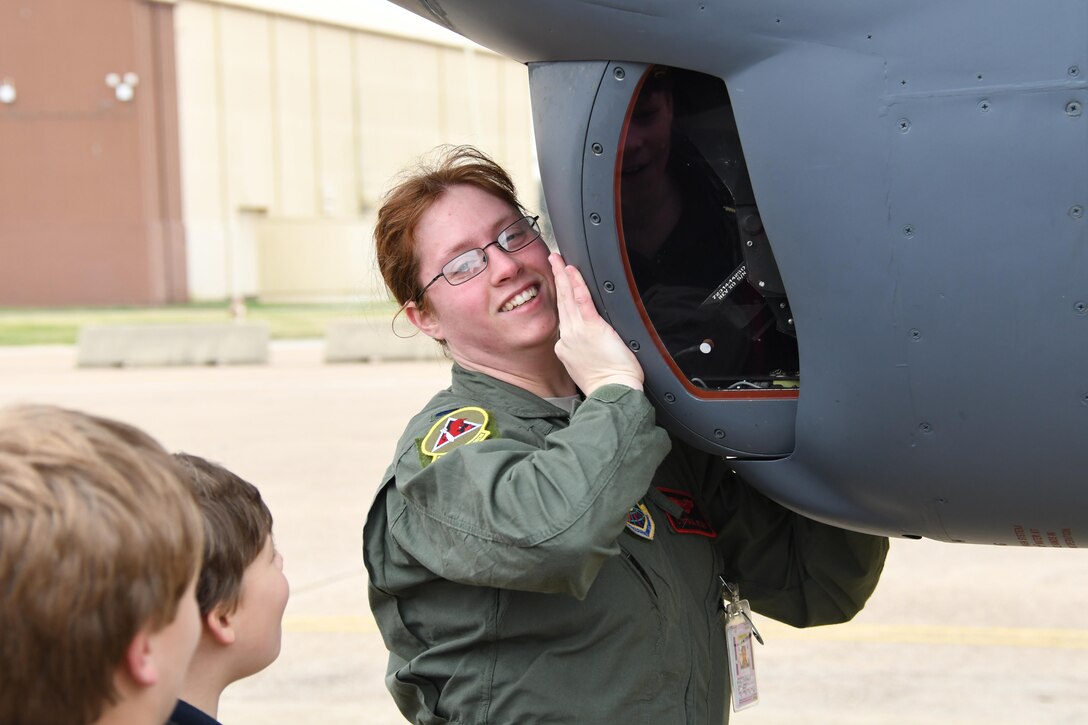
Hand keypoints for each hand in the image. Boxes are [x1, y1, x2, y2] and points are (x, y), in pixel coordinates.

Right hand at [549, 253, 644, 392]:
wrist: (612, 392)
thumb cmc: (605, 384)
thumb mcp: (586, 367)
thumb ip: (584, 350)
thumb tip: (591, 342)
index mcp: (566, 346)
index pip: (564, 317)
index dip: (562, 298)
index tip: (560, 285)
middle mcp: (568, 337)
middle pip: (561, 302)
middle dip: (556, 279)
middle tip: (552, 261)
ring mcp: (578, 332)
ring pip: (567, 298)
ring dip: (563, 276)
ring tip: (558, 261)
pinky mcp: (593, 328)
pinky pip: (582, 302)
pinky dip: (577, 285)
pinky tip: (572, 272)